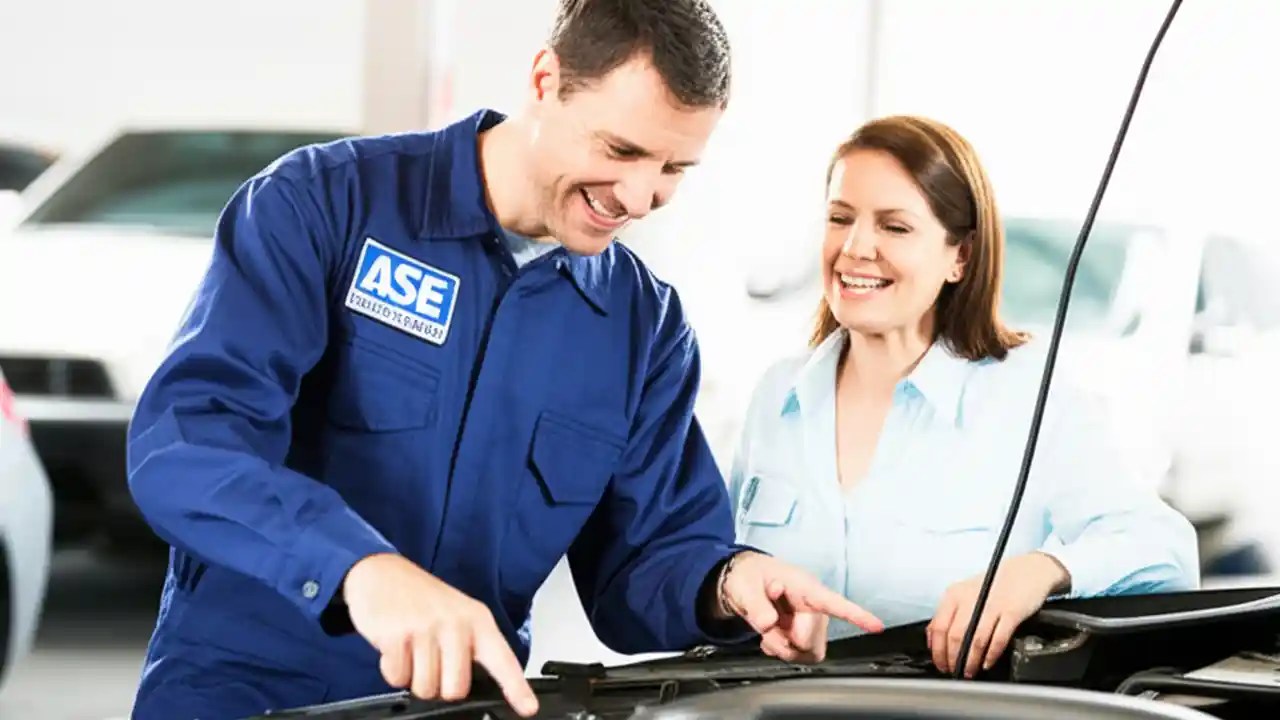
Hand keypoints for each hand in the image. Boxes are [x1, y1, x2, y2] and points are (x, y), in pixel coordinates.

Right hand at [342, 553, 538, 716]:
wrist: (382, 573)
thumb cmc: (422, 599)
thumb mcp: (458, 615)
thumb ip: (471, 648)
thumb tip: (477, 687)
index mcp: (477, 621)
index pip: (502, 660)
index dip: (516, 689)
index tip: (528, 708)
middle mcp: (455, 624)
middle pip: (455, 689)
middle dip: (440, 686)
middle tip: (432, 662)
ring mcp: (425, 629)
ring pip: (425, 688)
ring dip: (414, 677)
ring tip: (413, 649)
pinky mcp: (396, 636)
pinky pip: (397, 678)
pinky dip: (393, 671)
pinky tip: (396, 647)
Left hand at [716, 552, 883, 662]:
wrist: (745, 583)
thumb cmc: (750, 577)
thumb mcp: (745, 585)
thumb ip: (756, 604)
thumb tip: (768, 624)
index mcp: (805, 588)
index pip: (834, 602)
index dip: (857, 615)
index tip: (877, 626)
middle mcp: (815, 608)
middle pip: (810, 641)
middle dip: (784, 639)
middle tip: (765, 623)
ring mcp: (811, 624)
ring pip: (807, 653)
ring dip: (783, 647)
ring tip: (768, 629)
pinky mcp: (804, 637)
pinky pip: (800, 657)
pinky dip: (780, 651)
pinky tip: (770, 636)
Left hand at [927, 551, 1069, 677]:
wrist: (1028, 571)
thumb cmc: (996, 585)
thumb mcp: (966, 594)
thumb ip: (950, 614)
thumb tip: (933, 638)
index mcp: (955, 594)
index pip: (938, 627)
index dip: (937, 650)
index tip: (940, 663)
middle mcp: (970, 598)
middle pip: (954, 636)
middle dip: (952, 659)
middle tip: (953, 671)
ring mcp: (992, 605)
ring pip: (974, 640)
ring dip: (970, 661)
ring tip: (969, 672)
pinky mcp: (1012, 612)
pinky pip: (998, 638)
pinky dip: (991, 654)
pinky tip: (987, 663)